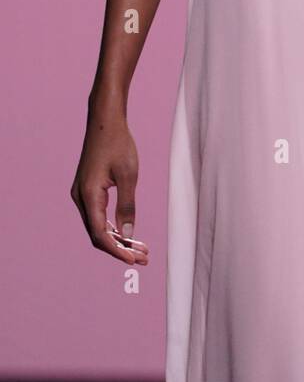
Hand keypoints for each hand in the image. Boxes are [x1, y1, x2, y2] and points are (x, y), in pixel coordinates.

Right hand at [70, 105, 148, 264]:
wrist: (104, 121)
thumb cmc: (118, 143)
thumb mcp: (129, 174)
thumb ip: (128, 206)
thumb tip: (128, 233)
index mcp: (89, 195)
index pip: (100, 234)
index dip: (116, 250)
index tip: (134, 260)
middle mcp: (80, 198)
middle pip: (97, 234)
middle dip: (120, 248)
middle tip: (144, 257)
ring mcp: (82, 194)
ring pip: (97, 226)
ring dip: (118, 239)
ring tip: (141, 248)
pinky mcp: (87, 190)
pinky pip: (97, 215)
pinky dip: (112, 226)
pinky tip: (128, 233)